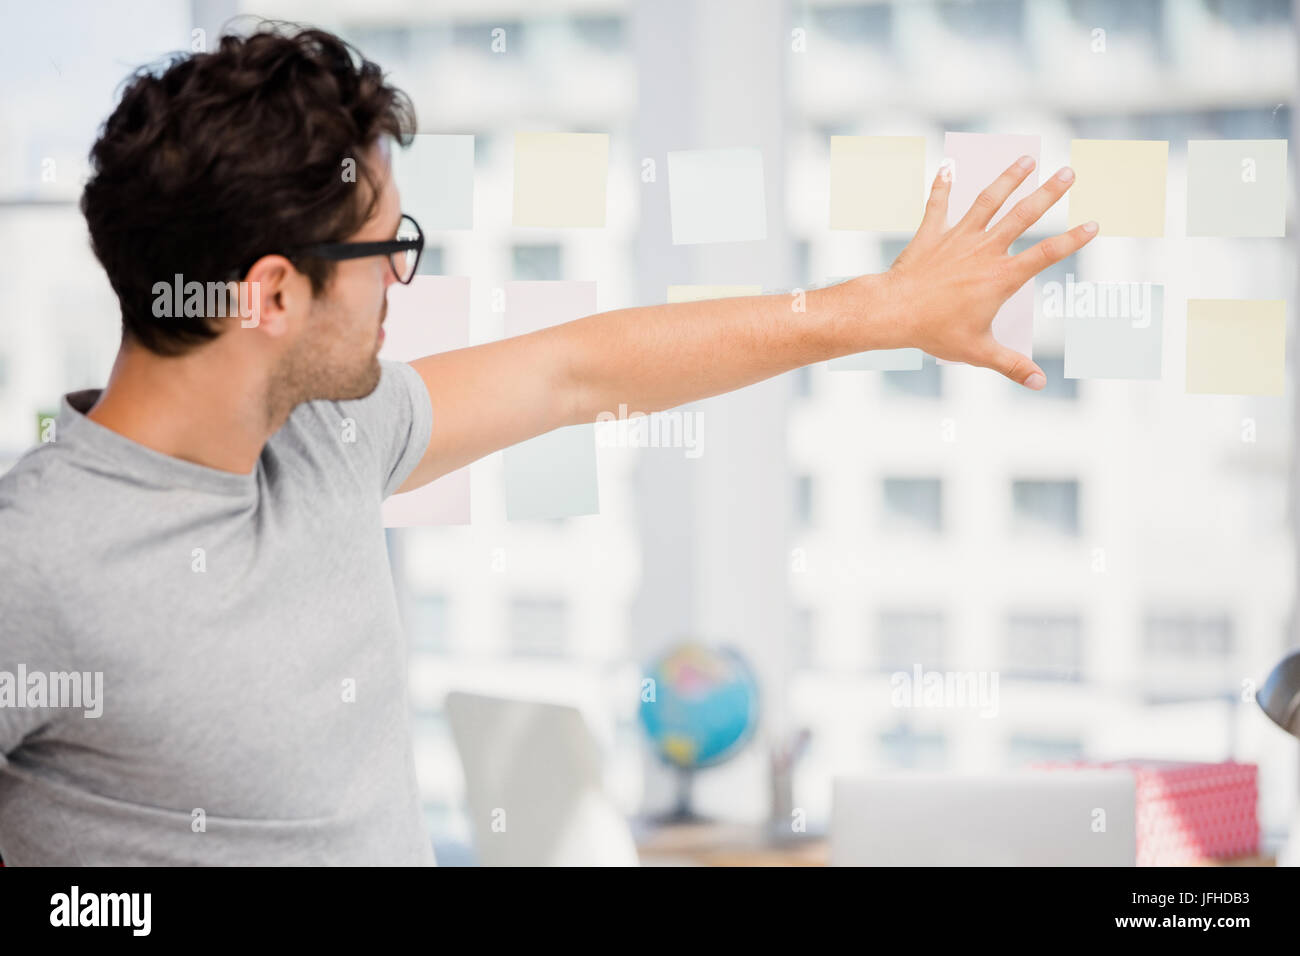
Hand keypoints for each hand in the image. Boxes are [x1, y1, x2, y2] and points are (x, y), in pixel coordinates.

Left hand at [875, 156, 1097, 388]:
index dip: (1072, 239)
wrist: (893, 312)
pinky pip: (937, 205)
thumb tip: (1040, 384)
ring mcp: (957, 239)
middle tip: (1069, 171)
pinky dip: (942, 186)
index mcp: (1001, 277)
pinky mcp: (931, 235)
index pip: (1045, 254)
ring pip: (987, 201)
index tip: (1093, 224)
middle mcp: (983, 251)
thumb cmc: (934, 332)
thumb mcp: (978, 352)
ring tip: (1027, 157)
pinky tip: (947, 165)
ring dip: (1008, 178)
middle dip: (1048, 193)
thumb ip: (1012, 365)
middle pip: (1023, 215)